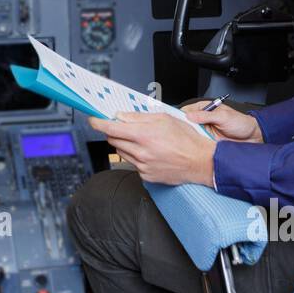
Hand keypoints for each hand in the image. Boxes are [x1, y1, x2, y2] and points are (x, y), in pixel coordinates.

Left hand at [88, 112, 216, 185]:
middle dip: (114, 132)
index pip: (111, 128)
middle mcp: (141, 152)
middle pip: (113, 140)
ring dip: (125, 144)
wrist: (200, 162)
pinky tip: (150, 153)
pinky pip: (132, 163)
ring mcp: (143, 166)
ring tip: (142, 140)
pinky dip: (135, 156)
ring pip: (121, 152)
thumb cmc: (186, 139)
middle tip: (123, 127)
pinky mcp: (146, 176)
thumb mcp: (164, 119)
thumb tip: (120, 116)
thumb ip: (139, 117)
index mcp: (144, 135)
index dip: (98, 123)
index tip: (93, 120)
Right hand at [181, 100, 264, 143]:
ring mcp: (204, 132)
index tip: (175, 123)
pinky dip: (195, 147)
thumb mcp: (224, 117)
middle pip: (185, 124)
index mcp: (204, 109)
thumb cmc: (241, 123)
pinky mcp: (207, 142)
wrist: (252, 137)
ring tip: (186, 143)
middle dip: (182, 129)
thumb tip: (190, 115)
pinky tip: (194, 148)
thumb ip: (207, 116)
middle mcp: (202, 120)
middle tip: (179, 135)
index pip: (186, 111)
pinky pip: (197, 144)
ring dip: (188, 139)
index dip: (179, 116)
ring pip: (190, 135)